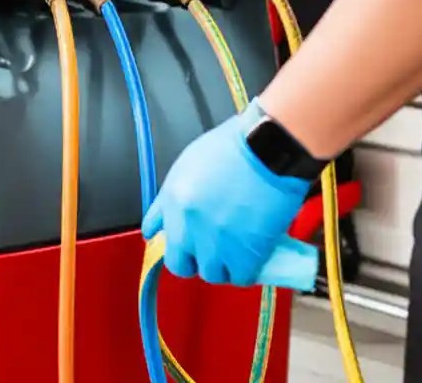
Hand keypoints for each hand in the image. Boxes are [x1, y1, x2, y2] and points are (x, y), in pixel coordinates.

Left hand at [141, 101, 318, 289]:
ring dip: (224, 267)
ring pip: (211, 274)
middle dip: (194, 261)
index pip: (153, 230)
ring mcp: (213, 243)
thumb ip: (182, 188)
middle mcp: (186, 225)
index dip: (172, 237)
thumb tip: (186, 206)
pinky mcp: (243, 254)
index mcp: (172, 198)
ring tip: (239, 253)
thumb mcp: (193, 159)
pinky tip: (256, 258)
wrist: (268, 147)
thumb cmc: (238, 144)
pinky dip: (248, 271)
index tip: (183, 240)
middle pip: (179, 263)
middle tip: (213, 252)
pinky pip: (240, 277)